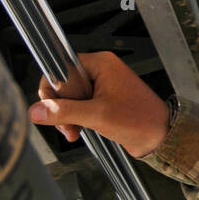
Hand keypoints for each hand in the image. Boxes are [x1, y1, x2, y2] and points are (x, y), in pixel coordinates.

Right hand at [28, 51, 171, 158]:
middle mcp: (101, 71)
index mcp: (101, 63)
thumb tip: (38, 110)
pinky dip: (76, 119)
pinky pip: (79, 106)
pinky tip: (80, 130)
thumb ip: (64, 111)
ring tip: (75, 131)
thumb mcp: (96, 115)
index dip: (54, 90)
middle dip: (61, 108)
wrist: (160, 136)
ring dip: (67, 117)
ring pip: (69, 98)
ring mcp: (102, 86)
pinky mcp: (103, 101)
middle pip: (63, 85)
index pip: (61, 68)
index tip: (53, 107)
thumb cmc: (140, 120)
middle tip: (67, 125)